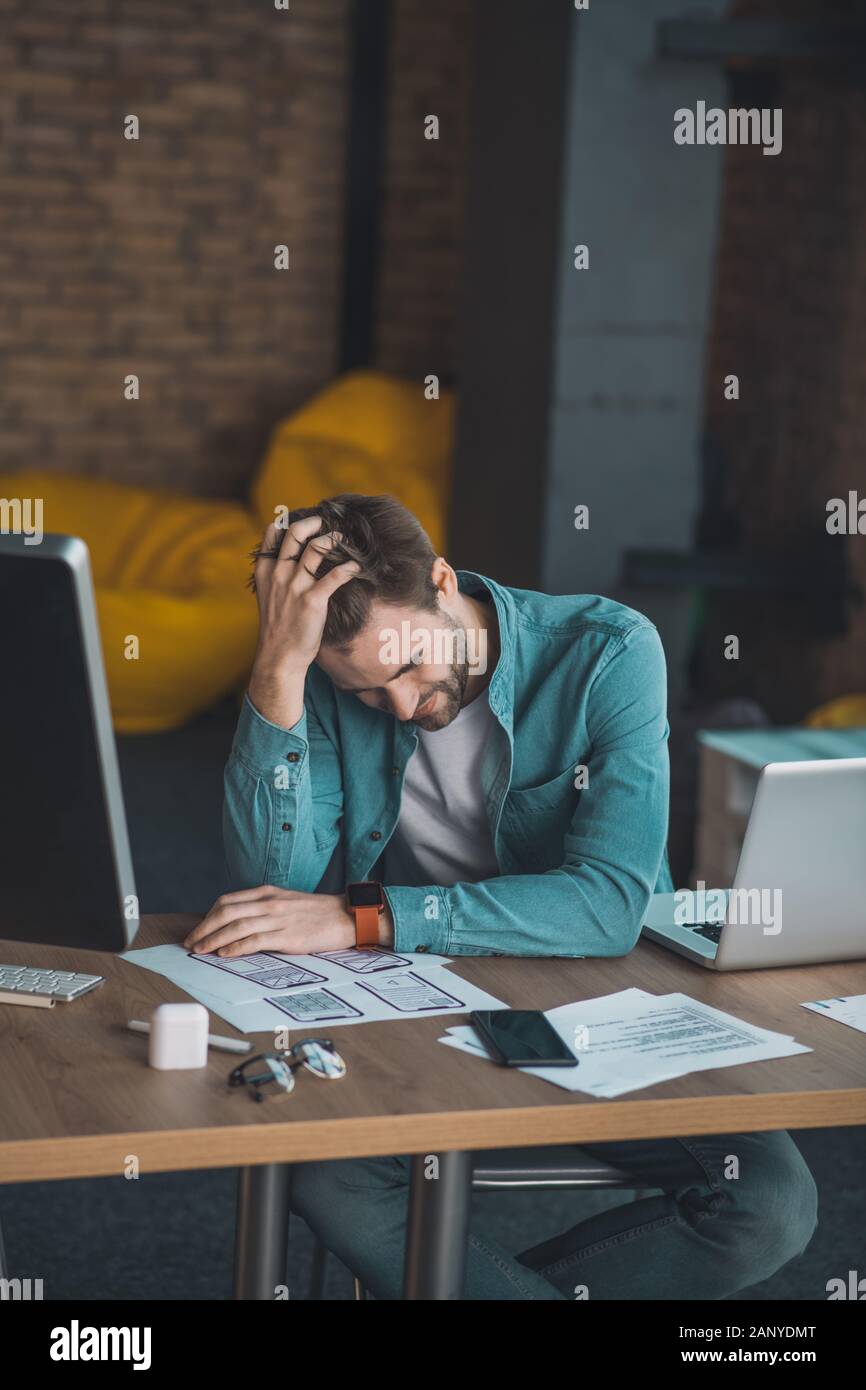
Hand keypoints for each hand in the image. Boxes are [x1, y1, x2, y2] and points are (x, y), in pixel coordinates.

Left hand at [182, 886, 390, 956]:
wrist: (346, 917)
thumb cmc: (317, 913)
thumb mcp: (286, 903)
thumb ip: (263, 909)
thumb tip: (238, 924)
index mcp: (267, 893)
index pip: (227, 901)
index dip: (208, 916)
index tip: (198, 930)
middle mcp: (269, 902)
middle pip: (226, 912)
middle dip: (204, 928)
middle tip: (190, 943)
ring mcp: (278, 918)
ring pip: (236, 926)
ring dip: (213, 939)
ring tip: (200, 951)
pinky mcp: (287, 935)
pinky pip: (254, 940)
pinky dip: (235, 947)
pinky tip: (224, 954)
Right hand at [248, 517, 359, 725]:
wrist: (280, 656)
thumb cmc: (279, 627)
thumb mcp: (270, 596)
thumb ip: (278, 575)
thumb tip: (294, 559)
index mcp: (265, 571)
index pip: (271, 533)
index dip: (288, 521)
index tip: (304, 521)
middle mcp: (278, 573)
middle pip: (295, 532)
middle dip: (314, 523)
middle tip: (326, 523)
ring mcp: (295, 586)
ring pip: (316, 548)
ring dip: (334, 540)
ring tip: (345, 540)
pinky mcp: (313, 600)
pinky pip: (336, 575)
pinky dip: (350, 567)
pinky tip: (358, 567)